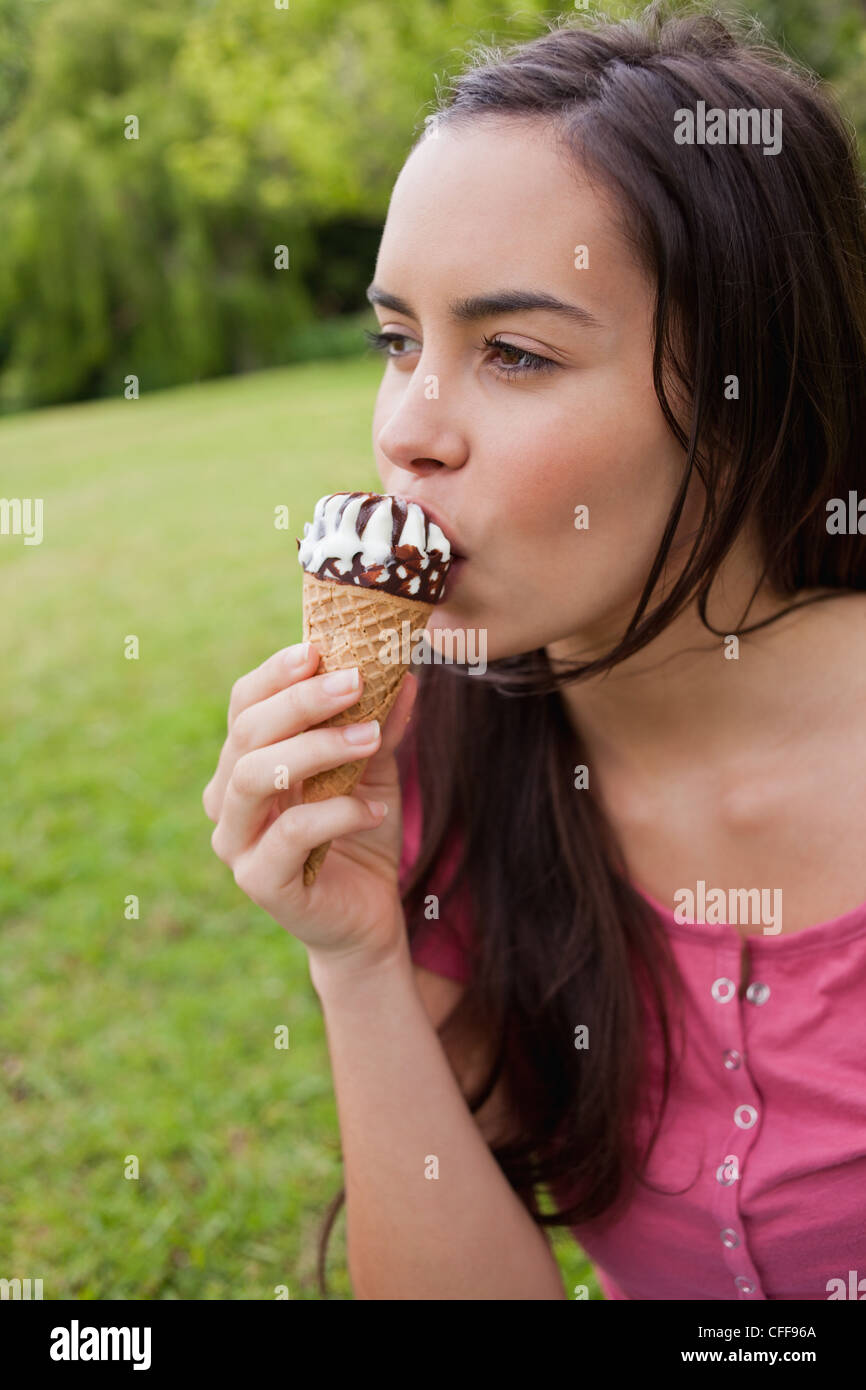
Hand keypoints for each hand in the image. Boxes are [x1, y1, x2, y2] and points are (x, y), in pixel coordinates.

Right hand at [203, 641, 417, 964]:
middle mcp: (226, 799)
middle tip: (355, 681)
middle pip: (246, 733)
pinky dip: (337, 813)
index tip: (320, 650)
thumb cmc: (361, 836)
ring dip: (316, 748)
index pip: (244, 704)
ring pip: (255, 777)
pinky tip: (374, 809)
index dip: (276, 674)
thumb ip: (381, 725)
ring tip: (370, 737)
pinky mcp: (259, 882)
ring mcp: (236, 843)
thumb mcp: (376, 771)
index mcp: (244, 762)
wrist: (367, 920)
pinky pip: (290, 835)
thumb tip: (406, 675)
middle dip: (301, 701)